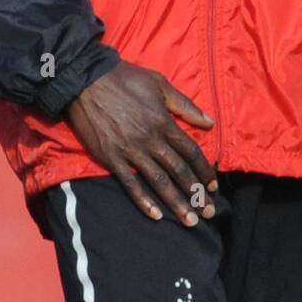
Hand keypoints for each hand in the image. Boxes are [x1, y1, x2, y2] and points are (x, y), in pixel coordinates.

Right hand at [66, 60, 218, 225]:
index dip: (205, 171)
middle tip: (209, 212)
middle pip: (179, 171)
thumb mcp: (160, 84)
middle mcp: (151, 139)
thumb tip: (210, 122)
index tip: (214, 187)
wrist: (86, 80)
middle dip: (196, 193)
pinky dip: (143, 201)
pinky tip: (155, 215)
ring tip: (190, 221)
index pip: (191, 152)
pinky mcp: (111, 158)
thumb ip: (185, 105)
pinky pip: (130, 183)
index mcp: (164, 122)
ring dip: (176, 203)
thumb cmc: (126, 79)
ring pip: (159, 182)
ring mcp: (130, 150)